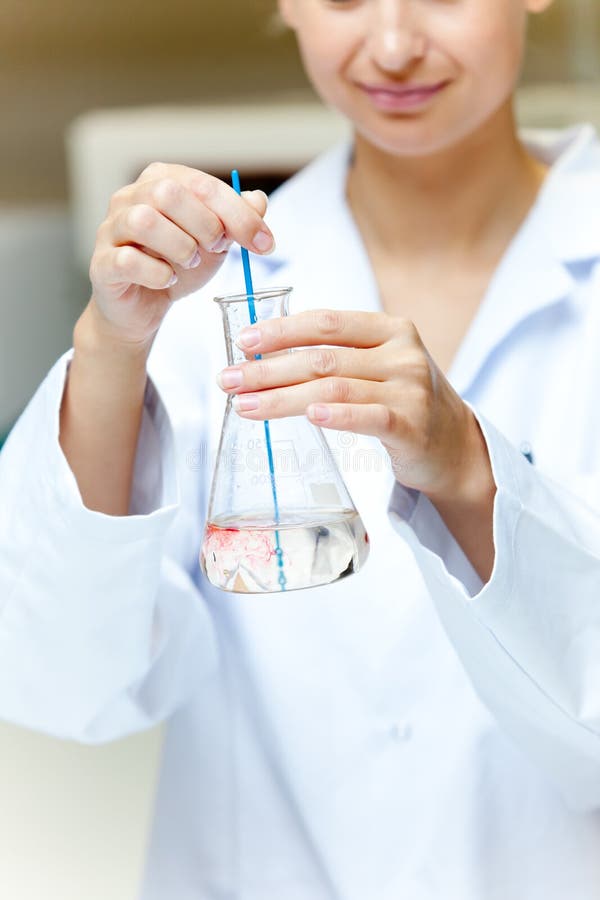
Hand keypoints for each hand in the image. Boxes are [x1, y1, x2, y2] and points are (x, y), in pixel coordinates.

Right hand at [86, 162, 274, 348]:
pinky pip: (127, 261)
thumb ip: (237, 219)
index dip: (239, 214)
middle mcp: (130, 196)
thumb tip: (258, 200)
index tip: (264, 244)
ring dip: (180, 247)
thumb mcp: (216, 241)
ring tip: (190, 263)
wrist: (144, 308)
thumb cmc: (177, 266)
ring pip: (143, 221)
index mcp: (161, 180)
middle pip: (168, 192)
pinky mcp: (102, 264)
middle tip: (217, 250)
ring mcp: (110, 229)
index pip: (203, 184)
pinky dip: (157, 273)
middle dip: (205, 225)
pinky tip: (168, 280)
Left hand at [216, 308, 488, 503]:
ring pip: (333, 388)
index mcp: (390, 330)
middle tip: (228, 379)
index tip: (243, 342)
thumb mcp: (378, 365)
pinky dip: (337, 415)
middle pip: (322, 358)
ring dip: (282, 397)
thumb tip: (264, 356)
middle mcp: (402, 354)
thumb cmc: (403, 401)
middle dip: (268, 369)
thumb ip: (336, 355)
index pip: (327, 322)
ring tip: (245, 406)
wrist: (453, 445)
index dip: (282, 330)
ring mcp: (410, 389)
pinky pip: (368, 417)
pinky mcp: (412, 426)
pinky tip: (308, 416)